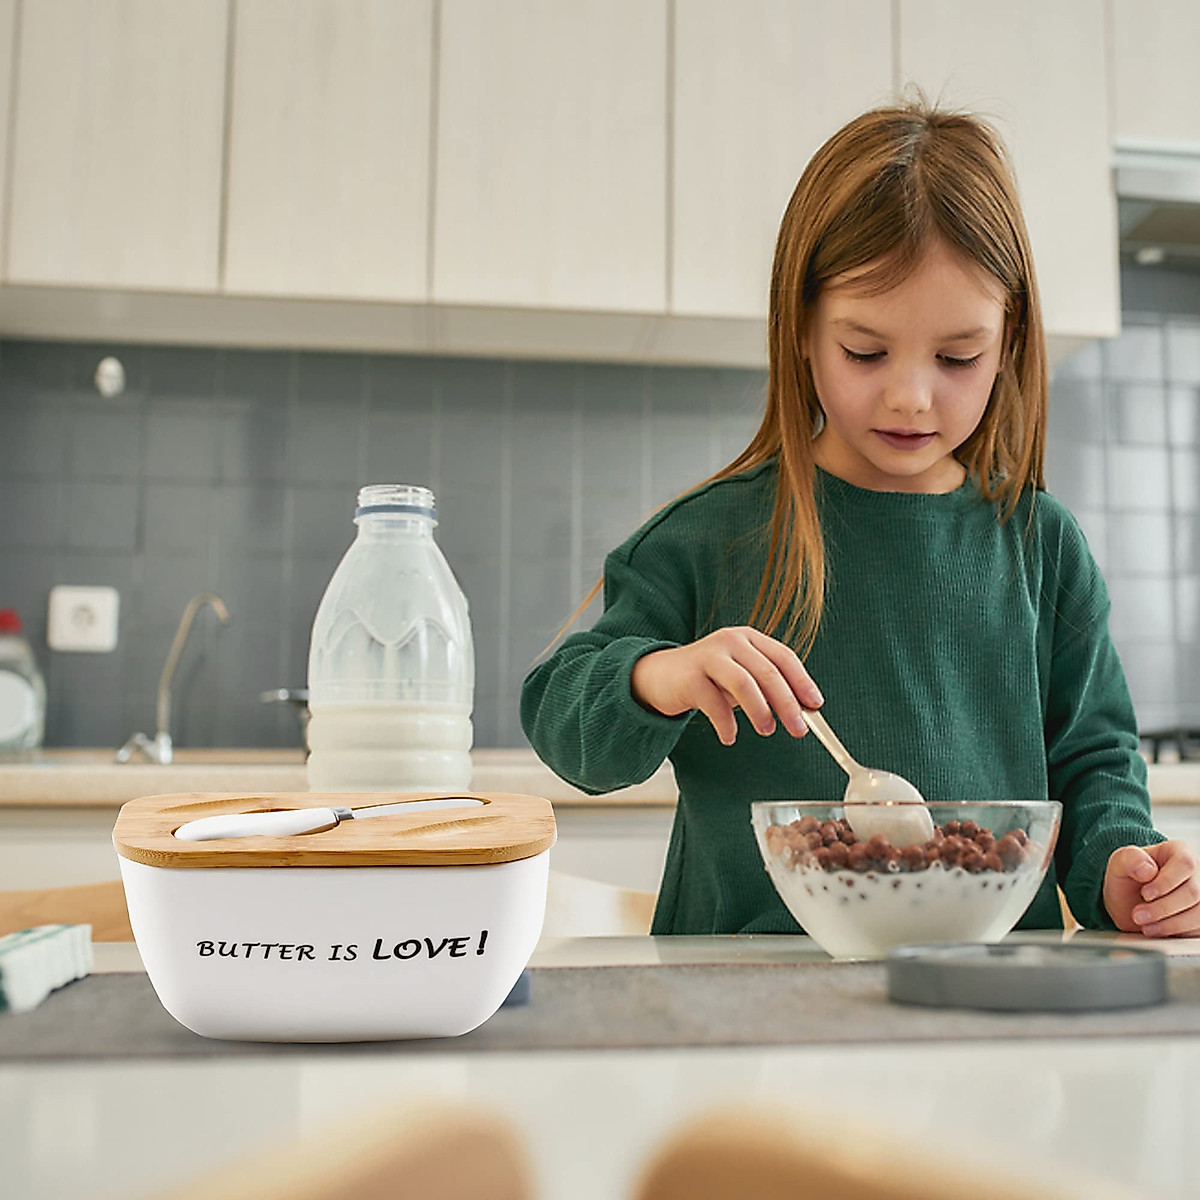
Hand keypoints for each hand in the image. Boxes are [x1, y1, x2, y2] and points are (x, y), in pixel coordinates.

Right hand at [630, 626, 822, 745]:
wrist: (661, 676)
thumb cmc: (709, 679)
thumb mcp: (740, 676)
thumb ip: (766, 687)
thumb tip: (802, 712)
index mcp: (749, 638)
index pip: (784, 656)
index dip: (802, 681)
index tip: (815, 705)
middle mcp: (731, 641)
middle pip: (767, 672)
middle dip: (787, 703)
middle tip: (798, 729)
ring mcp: (709, 656)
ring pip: (744, 683)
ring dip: (760, 710)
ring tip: (767, 730)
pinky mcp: (690, 676)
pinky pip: (714, 702)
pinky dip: (726, 723)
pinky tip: (729, 736)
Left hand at [1103, 841, 1199, 936]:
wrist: (1129, 901)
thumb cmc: (1129, 877)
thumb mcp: (1120, 863)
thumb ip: (1129, 859)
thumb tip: (1147, 869)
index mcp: (1180, 851)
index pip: (1185, 864)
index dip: (1166, 882)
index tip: (1145, 894)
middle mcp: (1198, 872)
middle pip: (1193, 892)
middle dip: (1162, 908)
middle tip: (1138, 915)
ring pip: (1199, 914)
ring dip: (1170, 924)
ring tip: (1145, 926)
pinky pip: (1198, 929)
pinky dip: (1177, 933)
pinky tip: (1157, 931)